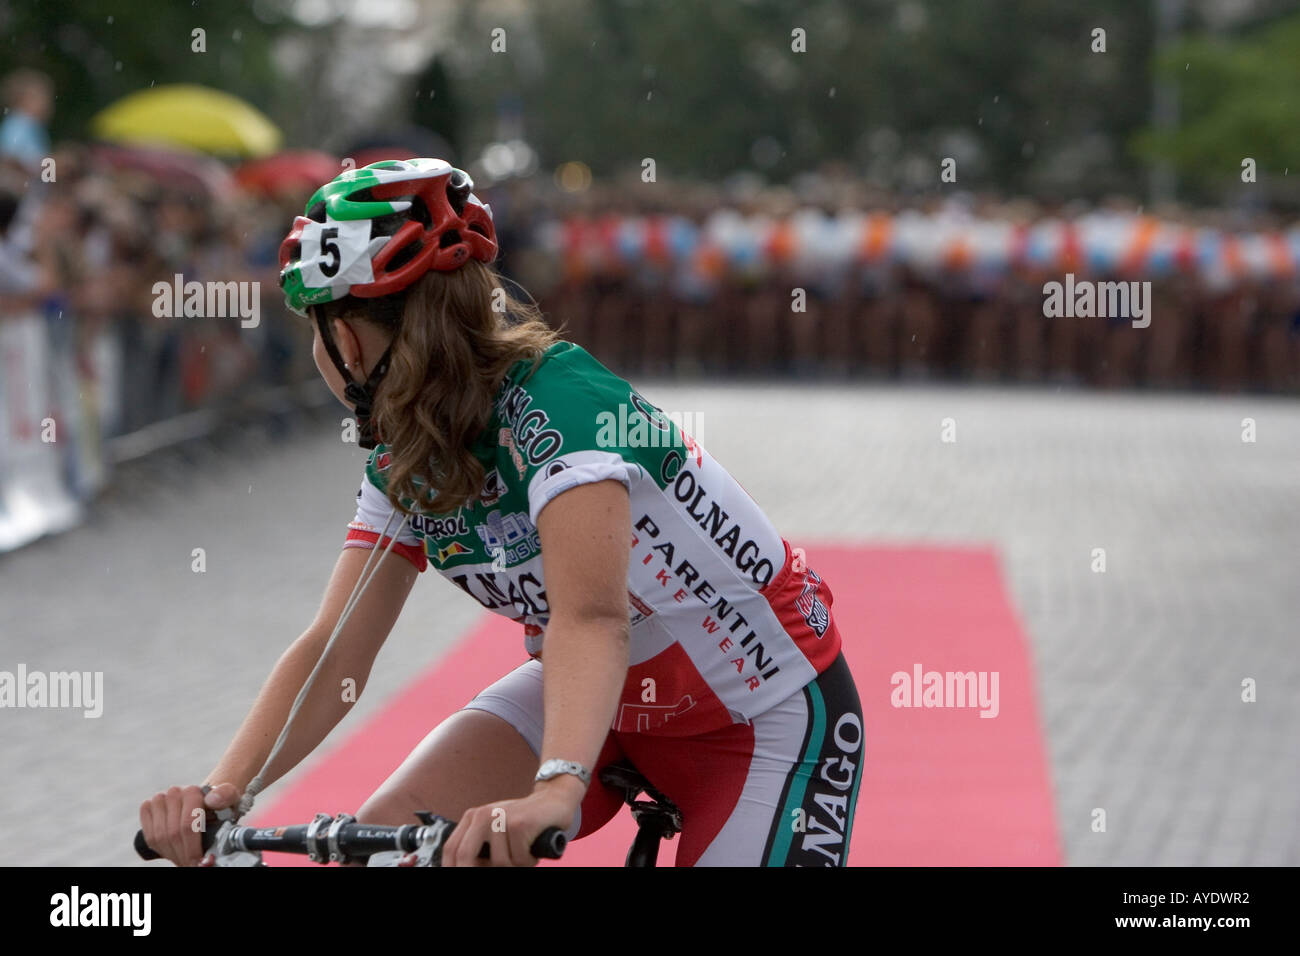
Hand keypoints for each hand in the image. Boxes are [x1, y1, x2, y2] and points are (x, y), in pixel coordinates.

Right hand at [138, 782, 240, 865]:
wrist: (207, 799)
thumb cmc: (220, 804)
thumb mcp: (230, 799)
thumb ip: (226, 796)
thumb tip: (212, 800)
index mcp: (192, 791)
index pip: (187, 826)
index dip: (192, 848)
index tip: (200, 862)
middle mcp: (173, 793)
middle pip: (173, 834)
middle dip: (183, 855)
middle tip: (193, 865)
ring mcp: (159, 800)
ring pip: (159, 837)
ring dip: (172, 853)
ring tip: (185, 859)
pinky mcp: (148, 807)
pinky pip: (148, 834)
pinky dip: (160, 847)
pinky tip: (173, 851)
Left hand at [441, 778, 582, 866]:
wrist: (553, 801)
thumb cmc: (524, 822)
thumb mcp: (496, 833)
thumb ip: (479, 849)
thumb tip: (465, 868)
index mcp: (473, 817)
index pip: (452, 849)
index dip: (451, 868)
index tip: (456, 875)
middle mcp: (484, 815)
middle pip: (465, 856)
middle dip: (472, 871)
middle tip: (496, 869)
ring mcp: (501, 818)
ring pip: (499, 862)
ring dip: (515, 865)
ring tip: (523, 854)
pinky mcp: (520, 824)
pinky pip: (519, 858)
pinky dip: (528, 860)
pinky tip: (532, 847)